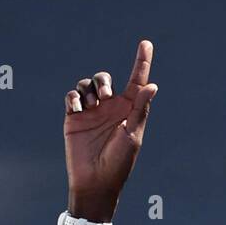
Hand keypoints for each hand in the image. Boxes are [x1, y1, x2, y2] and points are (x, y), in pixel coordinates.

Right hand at [62, 40, 157, 219]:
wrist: (95, 181)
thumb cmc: (119, 162)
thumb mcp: (133, 135)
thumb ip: (140, 109)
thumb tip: (152, 85)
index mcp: (128, 111)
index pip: (136, 81)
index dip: (142, 62)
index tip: (146, 43)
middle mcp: (110, 108)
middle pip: (104, 78)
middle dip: (103, 81)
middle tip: (106, 98)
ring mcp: (91, 112)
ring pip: (87, 84)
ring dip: (89, 88)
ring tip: (92, 104)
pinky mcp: (74, 118)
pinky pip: (72, 96)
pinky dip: (74, 97)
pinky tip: (77, 108)